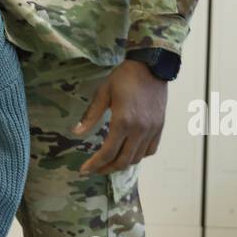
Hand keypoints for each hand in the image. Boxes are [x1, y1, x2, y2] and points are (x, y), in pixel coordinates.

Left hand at [73, 59, 166, 174]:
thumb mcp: (103, 93)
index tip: (84, 170)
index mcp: (122, 122)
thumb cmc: (124, 78)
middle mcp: (139, 130)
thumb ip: (91, 116)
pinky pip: (150, 150)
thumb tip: (76, 133)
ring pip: (137, 158)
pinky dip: (138, 156)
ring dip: (122, 163)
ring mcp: (151, 130)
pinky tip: (129, 153)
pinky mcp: (160, 127)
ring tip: (110, 162)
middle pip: (123, 161)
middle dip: (107, 168)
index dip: (95, 164)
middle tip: (95, 169)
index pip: (108, 153)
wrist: (151, 66)